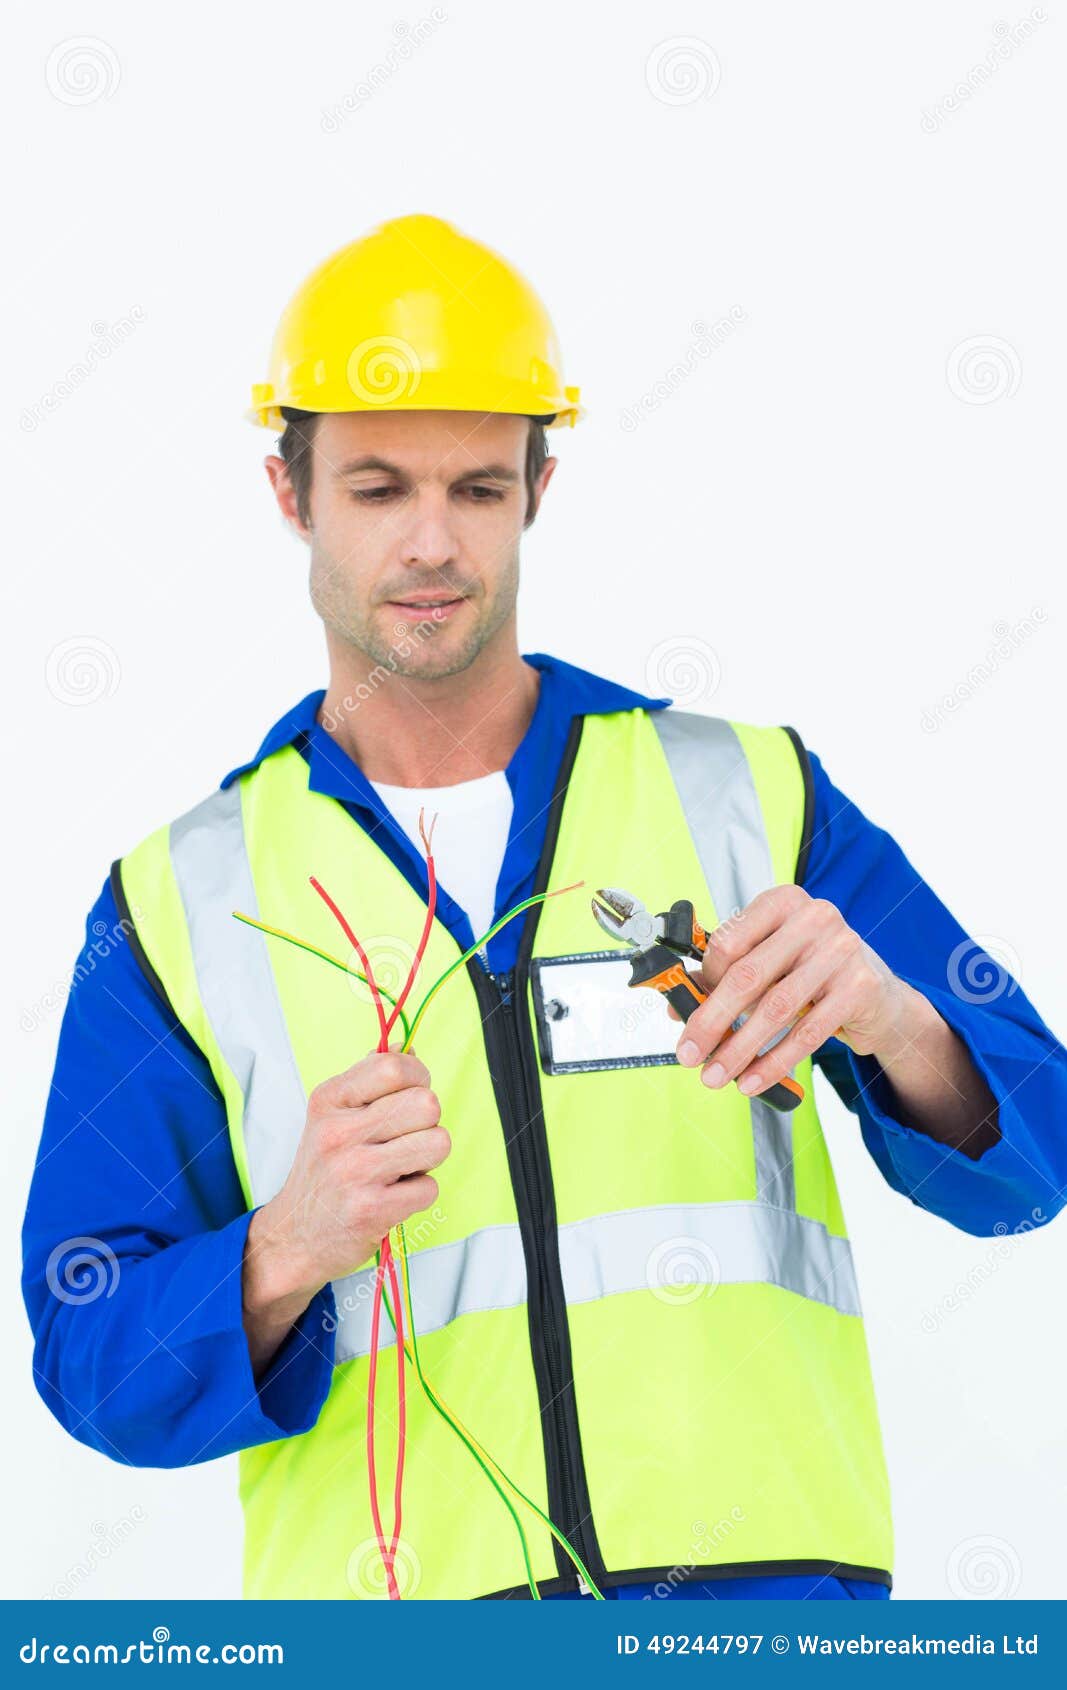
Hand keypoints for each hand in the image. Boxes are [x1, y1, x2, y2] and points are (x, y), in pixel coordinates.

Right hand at [242, 1044, 449, 1372]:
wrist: (294, 1236)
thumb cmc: (323, 1171)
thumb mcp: (332, 1116)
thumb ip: (369, 1081)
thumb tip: (412, 1050)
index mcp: (330, 1100)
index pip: (394, 1067)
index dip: (418, 1079)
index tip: (410, 1096)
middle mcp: (338, 1132)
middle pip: (427, 1104)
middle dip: (427, 1123)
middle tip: (405, 1140)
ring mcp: (354, 1172)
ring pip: (438, 1143)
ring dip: (427, 1159)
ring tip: (400, 1168)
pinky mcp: (372, 1210)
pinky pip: (430, 1187)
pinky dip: (418, 1195)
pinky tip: (392, 1197)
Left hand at [671, 885, 911, 1095]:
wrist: (879, 996)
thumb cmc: (815, 974)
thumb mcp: (772, 965)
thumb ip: (727, 978)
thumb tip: (678, 1009)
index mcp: (783, 902)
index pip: (729, 941)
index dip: (704, 981)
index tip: (688, 1013)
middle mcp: (814, 918)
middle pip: (748, 976)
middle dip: (711, 1021)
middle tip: (690, 1054)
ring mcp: (841, 950)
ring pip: (775, 1009)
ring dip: (739, 1049)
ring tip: (716, 1075)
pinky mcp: (860, 987)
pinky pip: (806, 1033)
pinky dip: (773, 1063)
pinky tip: (753, 1080)